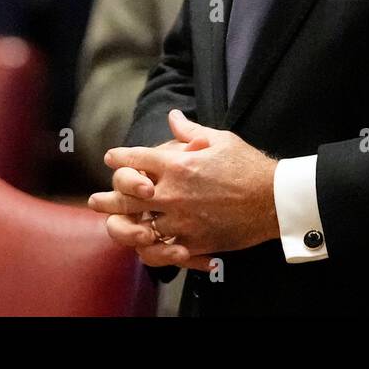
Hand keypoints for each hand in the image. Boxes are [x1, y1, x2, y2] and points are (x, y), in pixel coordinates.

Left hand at [89, 110, 280, 270]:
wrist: (272, 200)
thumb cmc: (248, 166)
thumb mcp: (221, 140)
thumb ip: (191, 131)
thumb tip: (173, 118)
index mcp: (178, 165)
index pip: (136, 159)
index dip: (120, 157)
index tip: (111, 157)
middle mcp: (173, 193)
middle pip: (126, 197)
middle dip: (107, 198)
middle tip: (96, 200)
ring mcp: (180, 221)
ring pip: (137, 227)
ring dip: (120, 226)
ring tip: (112, 225)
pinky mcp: (192, 242)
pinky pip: (161, 250)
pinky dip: (150, 249)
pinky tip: (143, 245)